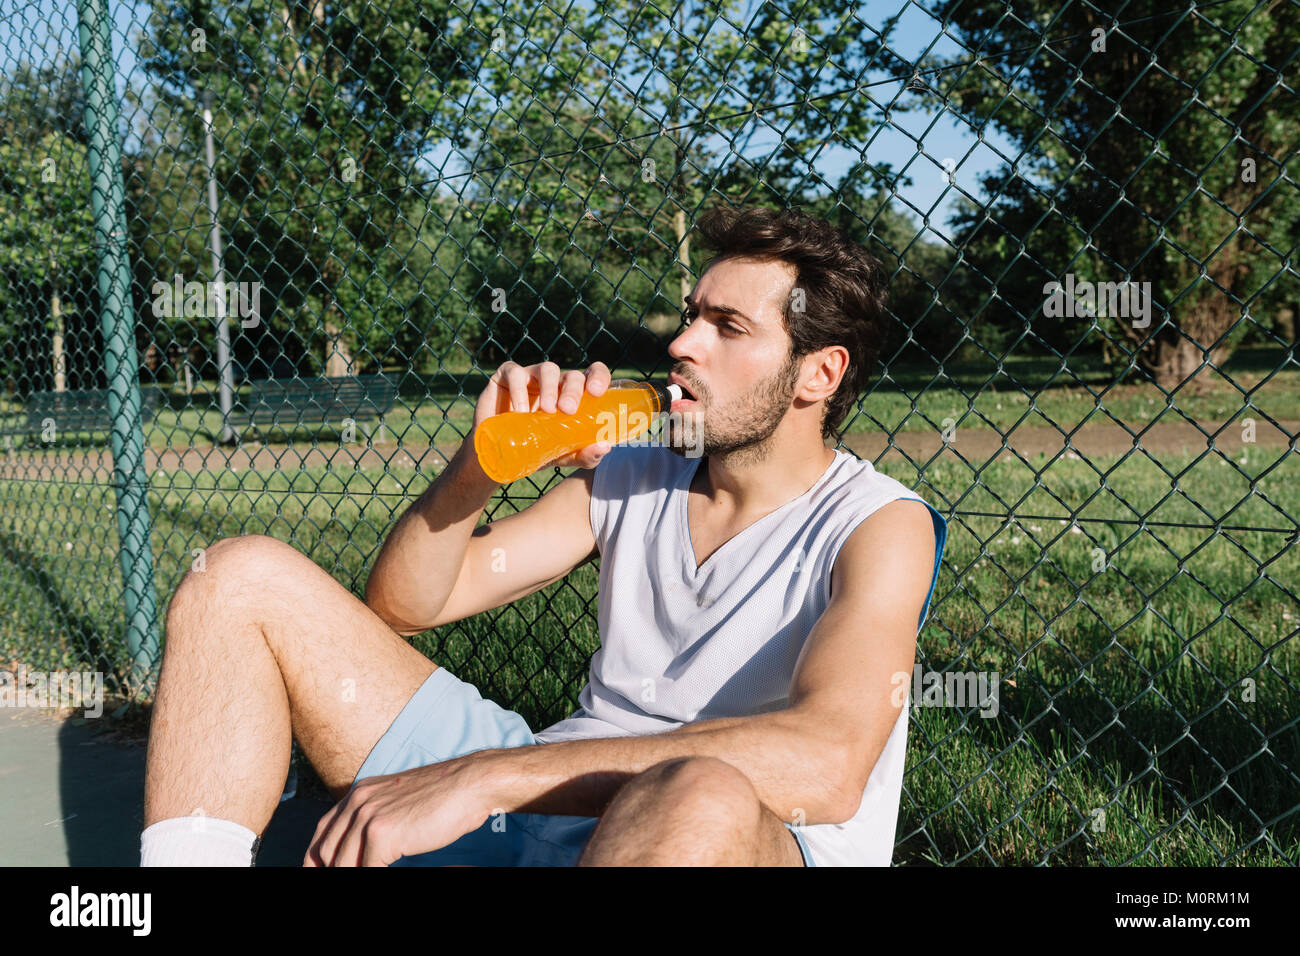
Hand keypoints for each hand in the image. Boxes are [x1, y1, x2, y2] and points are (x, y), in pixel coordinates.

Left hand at [303, 757, 491, 866]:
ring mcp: (368, 817)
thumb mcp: (399, 800)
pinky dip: (372, 876)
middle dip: (332, 870)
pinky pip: (366, 869)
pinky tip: (387, 874)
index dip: (316, 859)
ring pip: (342, 864)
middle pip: (326, 851)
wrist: (470, 783)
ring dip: (352, 875)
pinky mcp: (383, 833)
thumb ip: (376, 817)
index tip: (318, 871)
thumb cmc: (444, 796)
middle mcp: (358, 801)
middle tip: (346, 879)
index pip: (323, 832)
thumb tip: (363, 848)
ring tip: (370, 874)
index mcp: (360, 793)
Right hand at [473, 360, 614, 470]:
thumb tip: (605, 447)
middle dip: (573, 389)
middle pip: (572, 374)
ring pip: (548, 368)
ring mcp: (531, 377)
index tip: (596, 392)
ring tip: (546, 411)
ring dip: (550, 388)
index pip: (593, 374)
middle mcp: (556, 383)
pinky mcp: (506, 377)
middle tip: (568, 409)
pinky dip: (519, 390)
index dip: (598, 376)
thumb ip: (585, 455)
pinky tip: (519, 411)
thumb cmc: (536, 450)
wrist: (497, 455)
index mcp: (573, 396)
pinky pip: (515, 372)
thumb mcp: (563, 456)